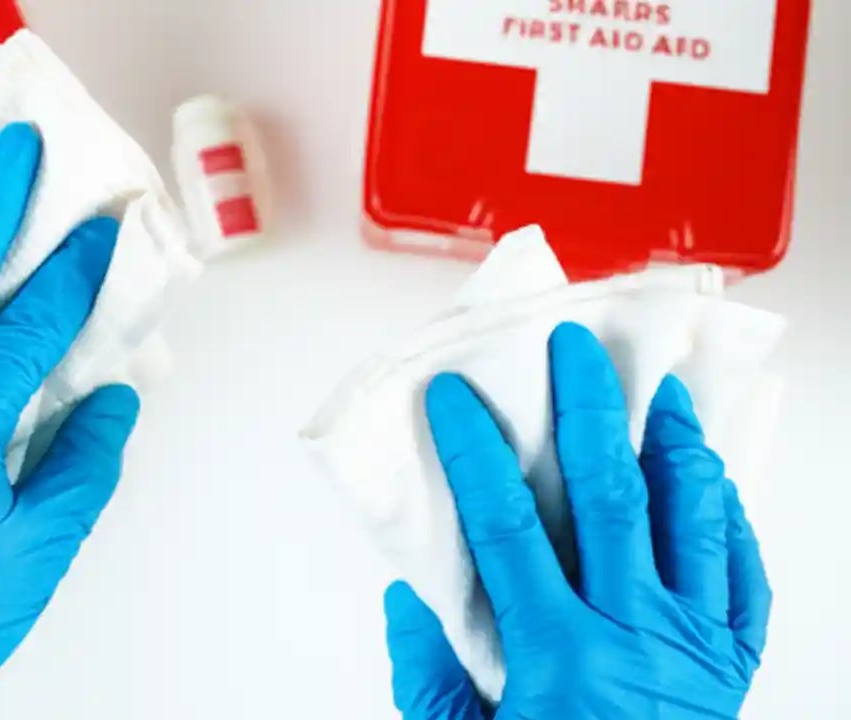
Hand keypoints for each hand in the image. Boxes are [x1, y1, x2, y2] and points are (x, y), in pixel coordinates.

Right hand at [384, 323, 771, 718]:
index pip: (505, 523)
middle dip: (588, 411)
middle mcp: (632, 633)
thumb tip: (414, 593)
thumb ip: (429, 673)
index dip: (474, 450)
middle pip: (608, 495)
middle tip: (574, 349)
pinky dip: (734, 525)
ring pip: (691, 521)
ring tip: (662, 392)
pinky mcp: (736, 664)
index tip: (453, 397)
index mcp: (556, 652)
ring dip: (676, 448)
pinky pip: (747, 579)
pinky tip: (717, 486)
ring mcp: (695, 644)